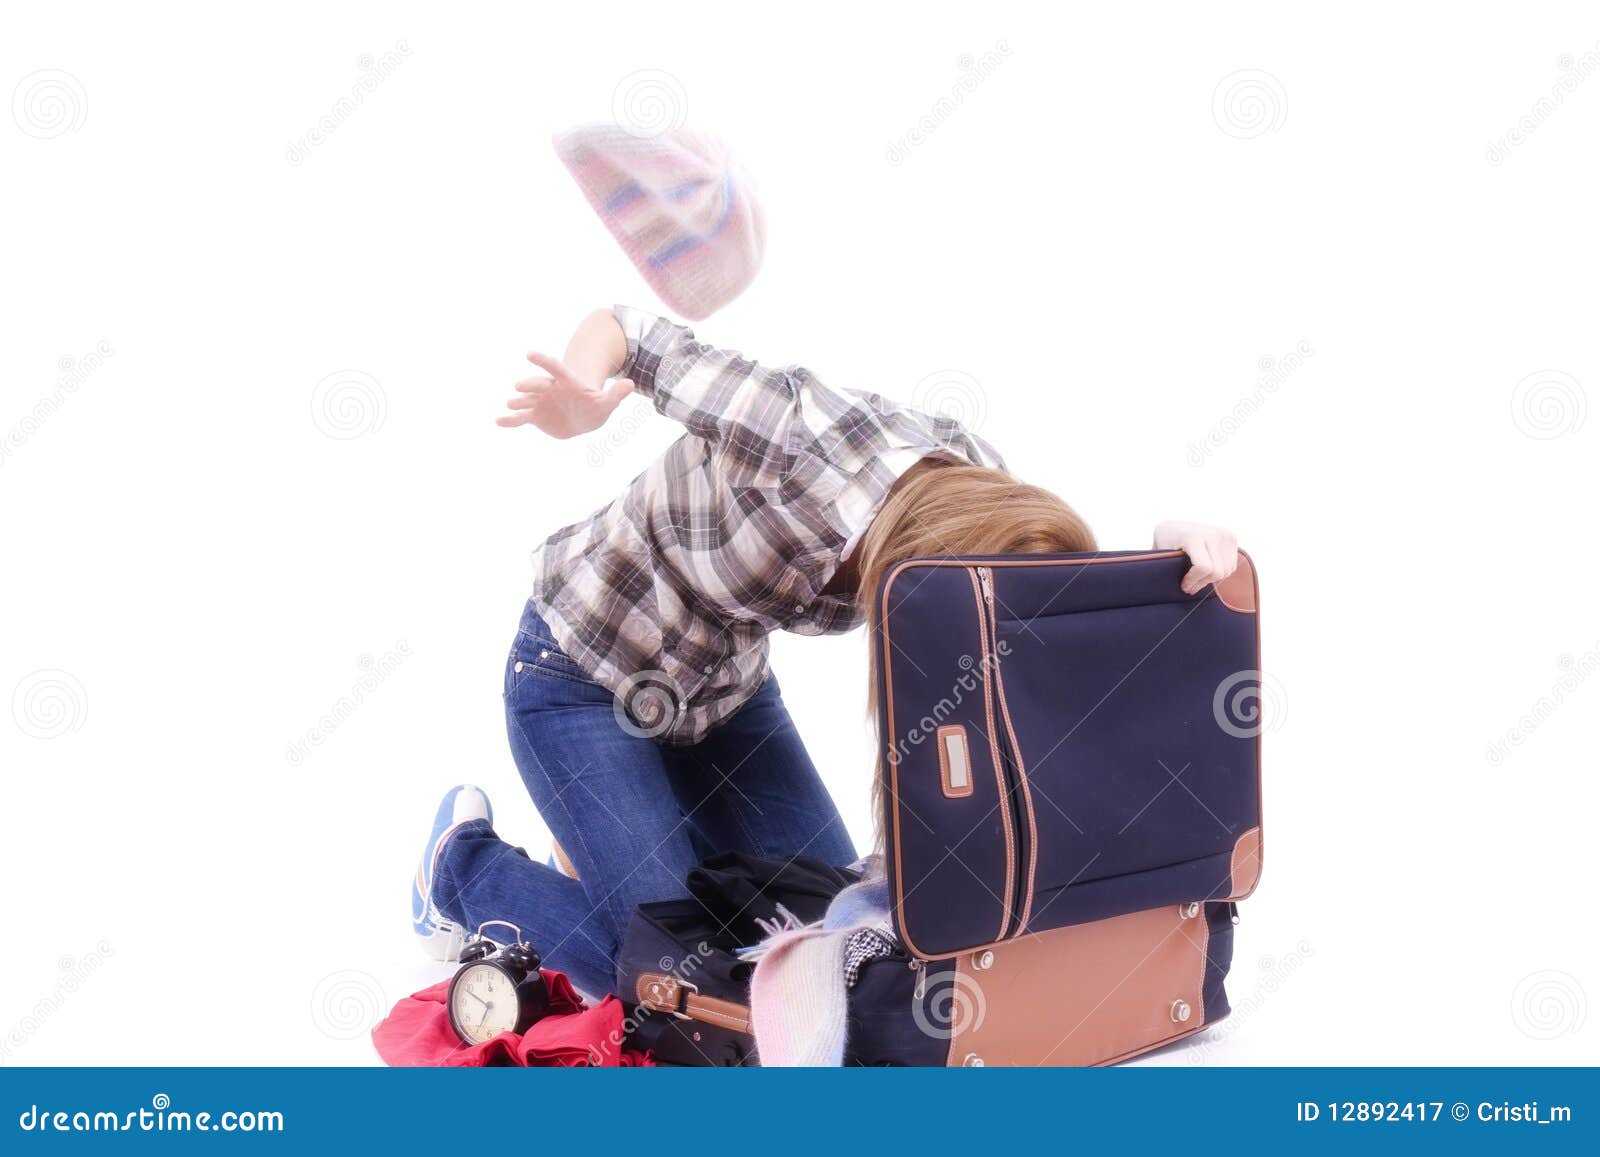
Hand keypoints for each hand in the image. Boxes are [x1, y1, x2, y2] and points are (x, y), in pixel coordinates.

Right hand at [496, 352, 633, 438]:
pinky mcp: (535, 416)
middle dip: (529, 385)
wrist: (584, 418)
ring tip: (510, 405)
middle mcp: (550, 389)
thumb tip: (631, 384)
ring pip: (527, 400)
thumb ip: (616, 394)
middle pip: (538, 385)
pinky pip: (521, 418)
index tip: (530, 354)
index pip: (555, 369)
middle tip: (519, 386)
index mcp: (566, 383)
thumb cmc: (595, 406)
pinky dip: (510, 420)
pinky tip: (498, 421)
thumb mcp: (608, 402)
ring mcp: (541, 402)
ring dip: (518, 402)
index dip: (543, 361)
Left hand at [1153, 520, 1239, 595]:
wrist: (1174, 527)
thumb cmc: (1164, 543)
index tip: (1183, 585)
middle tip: (1189, 586)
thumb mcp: (1159, 554)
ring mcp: (1223, 534)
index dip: (1194, 581)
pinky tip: (1206, 568)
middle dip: (1201, 583)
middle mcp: (1211, 532)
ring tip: (1195, 577)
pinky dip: (1219, 572)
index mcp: (1193, 535)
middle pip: (1217, 572)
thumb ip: (1164, 568)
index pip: (1204, 568)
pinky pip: (1231, 566)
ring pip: (1226, 571)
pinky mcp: (1231, 537)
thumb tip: (1161, 588)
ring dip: (1210, 579)